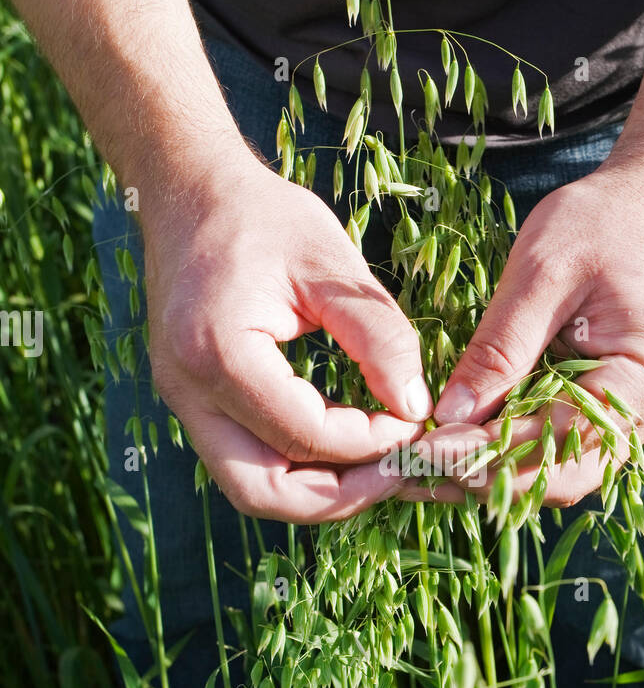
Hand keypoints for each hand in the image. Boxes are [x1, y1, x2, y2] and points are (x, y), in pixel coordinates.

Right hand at [143, 147, 432, 521]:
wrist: (190, 191)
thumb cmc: (262, 216)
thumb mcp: (332, 264)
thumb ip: (379, 337)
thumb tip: (416, 407)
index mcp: (219, 352)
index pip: (304, 435)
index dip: (369, 442)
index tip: (415, 421)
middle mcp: (188, 391)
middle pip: (264, 492)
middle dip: (341, 496)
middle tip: (401, 475)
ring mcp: (183, 403)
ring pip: (252, 488)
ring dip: (320, 492)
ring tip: (381, 469)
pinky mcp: (195, 404)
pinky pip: (248, 460)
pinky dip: (300, 468)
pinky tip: (349, 448)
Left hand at [397, 159, 643, 507]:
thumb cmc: (603, 222)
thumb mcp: (542, 272)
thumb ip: (500, 347)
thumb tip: (450, 415)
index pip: (556, 438)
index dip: (485, 452)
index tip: (421, 451)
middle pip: (560, 476)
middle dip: (483, 479)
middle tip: (410, 473)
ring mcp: (635, 419)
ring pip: (557, 474)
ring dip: (491, 476)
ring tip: (422, 470)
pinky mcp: (612, 412)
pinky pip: (558, 449)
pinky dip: (509, 454)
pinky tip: (457, 449)